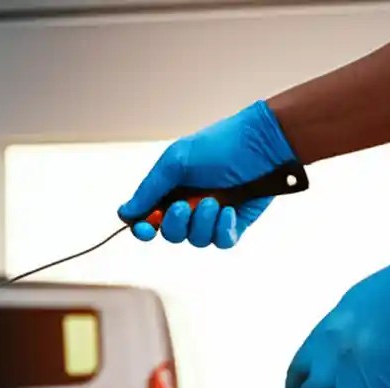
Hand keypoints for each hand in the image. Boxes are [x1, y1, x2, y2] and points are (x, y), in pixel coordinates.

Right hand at [118, 101, 297, 247]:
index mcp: (171, 188)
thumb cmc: (221, 145)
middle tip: (185, 205)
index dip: (143, 228)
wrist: (265, 144)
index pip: (147, 219)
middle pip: (170, 234)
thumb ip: (149, 190)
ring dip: (203, 223)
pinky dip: (223, 230)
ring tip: (215, 201)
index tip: (146, 227)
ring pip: (196, 240)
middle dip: (176, 224)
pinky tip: (230, 211)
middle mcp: (189, 204)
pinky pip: (221, 241)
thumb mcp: (176, 162)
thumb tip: (125, 213)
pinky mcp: (234, 223)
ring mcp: (212, 215)